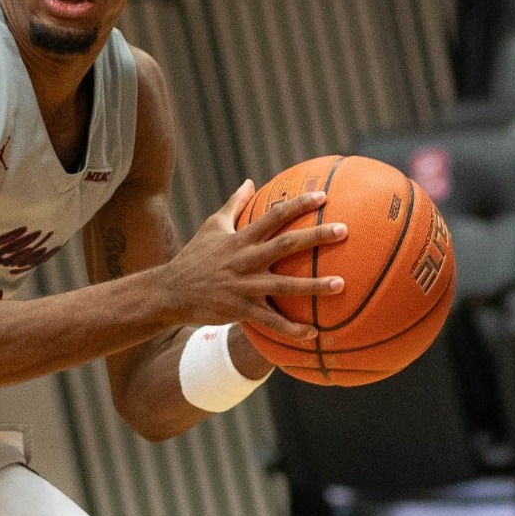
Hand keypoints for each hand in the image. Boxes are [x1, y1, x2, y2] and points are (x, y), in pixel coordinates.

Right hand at [160, 181, 346, 341]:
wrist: (170, 292)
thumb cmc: (195, 257)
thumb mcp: (212, 226)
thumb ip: (234, 204)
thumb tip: (250, 182)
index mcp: (240, 238)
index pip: (273, 216)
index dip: (298, 205)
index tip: (323, 198)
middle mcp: (244, 259)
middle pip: (285, 245)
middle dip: (315, 237)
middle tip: (344, 231)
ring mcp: (243, 285)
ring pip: (283, 285)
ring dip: (313, 286)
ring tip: (340, 284)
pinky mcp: (239, 309)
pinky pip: (269, 320)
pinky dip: (291, 328)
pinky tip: (313, 333)